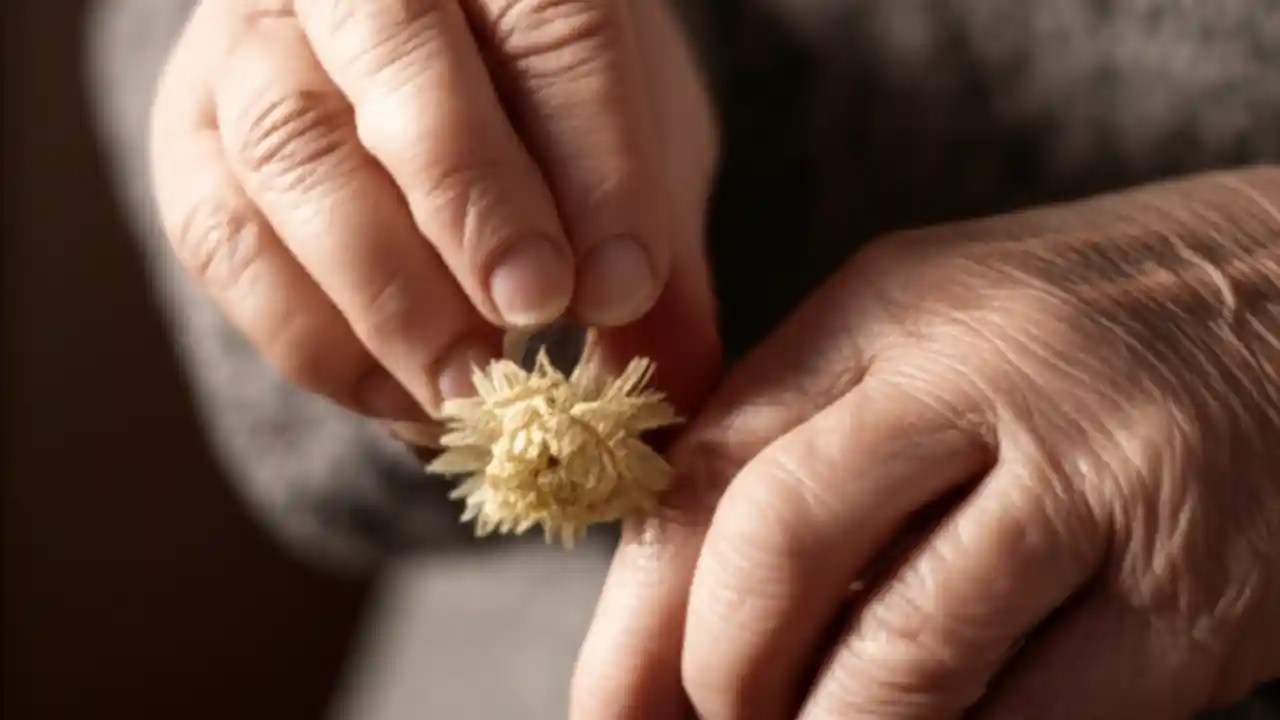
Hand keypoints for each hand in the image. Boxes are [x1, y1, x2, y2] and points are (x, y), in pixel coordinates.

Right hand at [149, 0, 719, 422]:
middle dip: (471, 204)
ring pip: (289, 150)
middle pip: (398, 63)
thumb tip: (680, 381)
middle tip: (530, 316)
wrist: (423, 71)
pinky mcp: (191, 137)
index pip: (550, 25)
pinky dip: (310, 337)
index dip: (592, 162)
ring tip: (468, 388)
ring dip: (386, 291)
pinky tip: (397, 396)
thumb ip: (653, 245)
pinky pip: (221, 237)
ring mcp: (252, 46)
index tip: (621, 287)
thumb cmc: (547, 100)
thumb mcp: (630, 140)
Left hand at [572, 168, 1279, 718]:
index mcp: (888, 308)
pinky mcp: (1192, 596)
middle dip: (718, 677)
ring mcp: (1096, 478)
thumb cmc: (1098, 336)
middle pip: (776, 545)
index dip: (637, 612)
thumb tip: (703, 622)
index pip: (712, 461)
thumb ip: (822, 449)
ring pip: (899, 661)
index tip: (607, 706)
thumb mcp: (939, 341)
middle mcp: (982, 373)